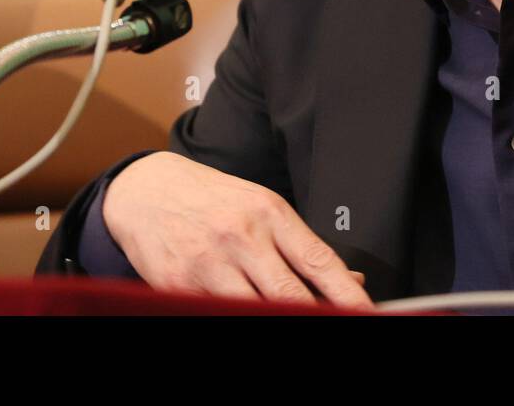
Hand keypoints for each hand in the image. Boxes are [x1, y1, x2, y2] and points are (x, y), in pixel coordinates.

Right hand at [103, 151, 373, 308]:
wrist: (147, 191)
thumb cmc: (214, 200)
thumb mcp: (262, 208)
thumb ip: (300, 246)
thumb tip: (348, 280)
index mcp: (270, 214)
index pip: (318, 261)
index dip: (346, 294)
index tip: (366, 313)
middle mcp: (241, 237)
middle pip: (288, 295)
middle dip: (315, 315)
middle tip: (335, 323)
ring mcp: (208, 265)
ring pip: (251, 309)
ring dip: (274, 317)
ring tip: (288, 316)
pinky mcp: (177, 285)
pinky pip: (214, 312)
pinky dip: (232, 315)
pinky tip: (242, 309)